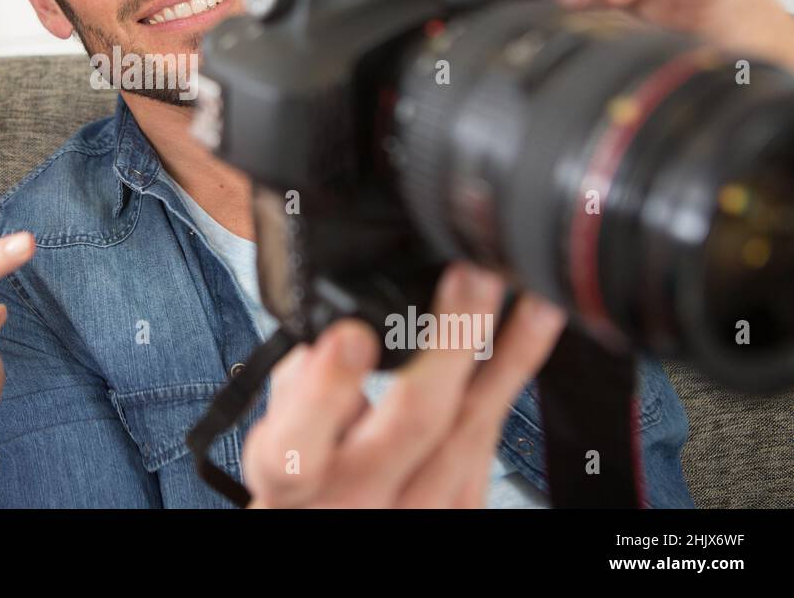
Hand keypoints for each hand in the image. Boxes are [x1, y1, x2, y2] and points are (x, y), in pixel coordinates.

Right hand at [242, 263, 565, 507]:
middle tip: (472, 280)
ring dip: (508, 362)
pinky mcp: (458, 516)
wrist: (338, 525)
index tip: (353, 336)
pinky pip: (487, 449)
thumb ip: (299, 380)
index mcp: (290, 479)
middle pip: (412, 424)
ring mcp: (414, 515)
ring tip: (532, 306)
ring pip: (470, 434)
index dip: (327, 390)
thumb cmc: (304, 477)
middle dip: (450, 342)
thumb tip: (336, 322)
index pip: (299, 445)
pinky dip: (507, 390)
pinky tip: (524, 348)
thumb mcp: (275, 430)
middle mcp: (353, 502)